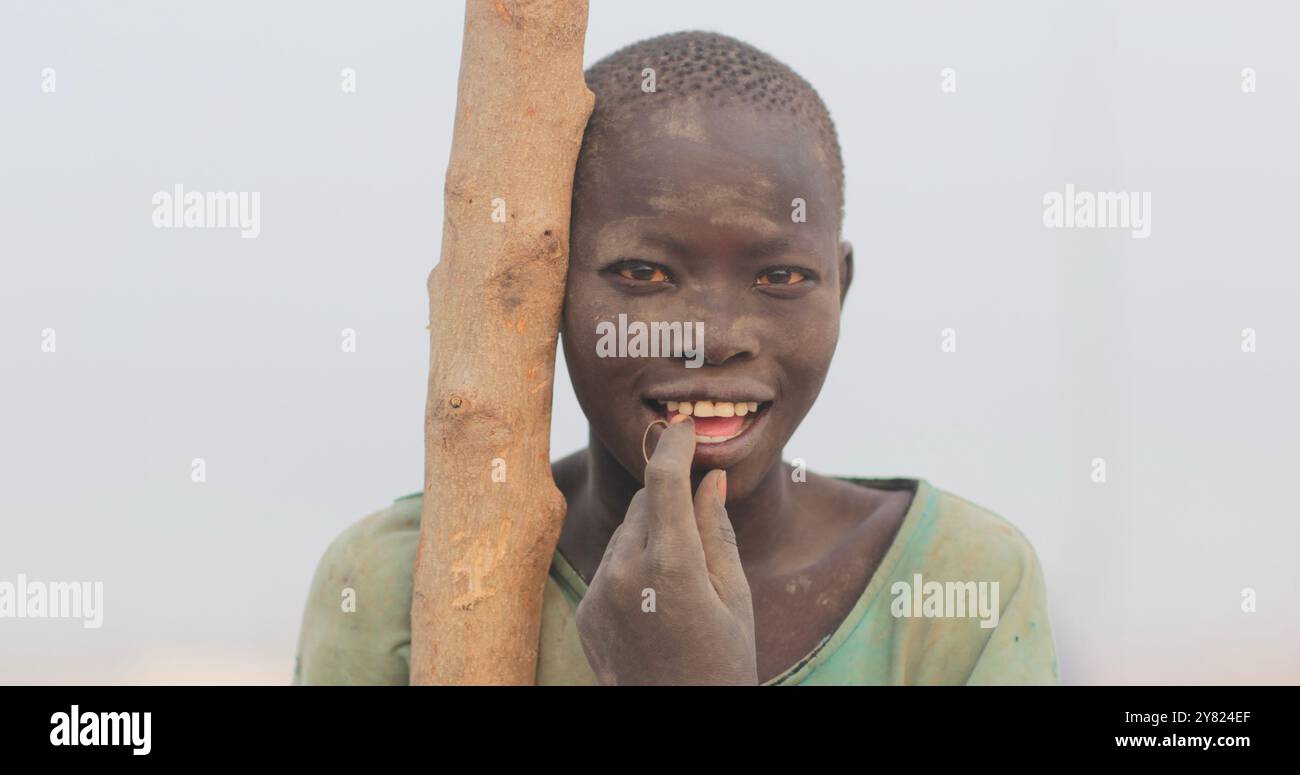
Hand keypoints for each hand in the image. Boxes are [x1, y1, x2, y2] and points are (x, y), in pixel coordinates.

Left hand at [575, 416, 756, 684]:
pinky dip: (632, 567)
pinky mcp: (586, 611)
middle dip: (670, 499)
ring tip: (680, 583)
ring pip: (625, 532)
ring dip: (650, 535)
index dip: (674, 444)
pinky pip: (610, 565)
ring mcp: (600, 593)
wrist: (677, 718)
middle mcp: (626, 573)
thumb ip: (716, 530)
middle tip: (698, 524)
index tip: (684, 428)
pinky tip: (656, 603)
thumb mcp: (735, 597)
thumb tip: (710, 477)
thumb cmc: (722, 662)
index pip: (664, 478)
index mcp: (672, 566)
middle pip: (644, 503)